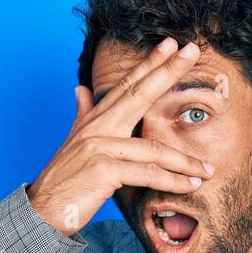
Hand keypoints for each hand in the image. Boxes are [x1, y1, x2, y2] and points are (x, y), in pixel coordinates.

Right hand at [25, 37, 215, 234]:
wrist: (43, 209)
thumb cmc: (65, 179)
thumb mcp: (75, 141)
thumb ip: (83, 114)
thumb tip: (81, 89)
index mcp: (95, 119)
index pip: (126, 85)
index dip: (149, 63)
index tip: (171, 44)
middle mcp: (97, 127)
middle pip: (139, 93)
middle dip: (167, 71)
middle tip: (192, 50)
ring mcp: (100, 147)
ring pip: (153, 148)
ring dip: (185, 161)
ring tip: (207, 170)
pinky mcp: (104, 171)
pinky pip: (147, 174)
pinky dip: (172, 182)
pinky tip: (190, 185)